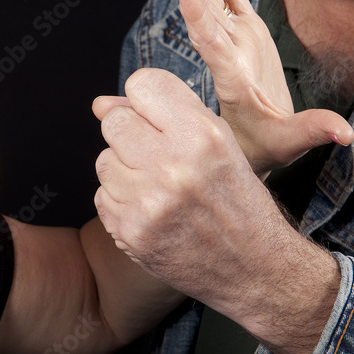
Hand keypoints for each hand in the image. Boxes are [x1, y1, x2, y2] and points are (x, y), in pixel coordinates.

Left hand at [93, 68, 339, 353]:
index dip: (145, 100)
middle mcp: (174, 165)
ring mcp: (149, 201)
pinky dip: (122, 202)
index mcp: (202, 135)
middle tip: (157, 155)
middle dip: (130, 134)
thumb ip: (162, 113)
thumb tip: (99, 105)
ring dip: (125, 170)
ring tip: (159, 187)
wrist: (255, 268)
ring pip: (104, 160)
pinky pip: (102, 196)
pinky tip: (152, 211)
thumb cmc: (236, 198)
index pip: (141, 85)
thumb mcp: (219, 143)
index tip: (156, 116)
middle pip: (114, 122)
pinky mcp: (131, 231)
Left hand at [163, 0, 352, 174]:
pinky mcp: (246, 36)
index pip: (210, 42)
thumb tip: (345, 133)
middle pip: (203, 13)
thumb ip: (314, 130)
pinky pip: (228, 1)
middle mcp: (226, 55)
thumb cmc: (266, 147)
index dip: (198, 14)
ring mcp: (234, 43)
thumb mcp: (289, 141)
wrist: (248, 147)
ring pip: (209, 2)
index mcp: (231, 77)